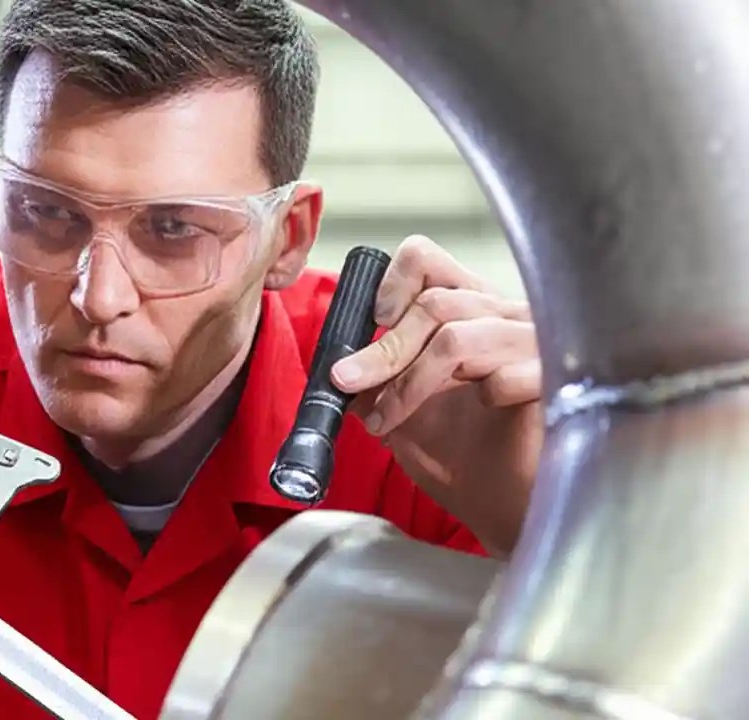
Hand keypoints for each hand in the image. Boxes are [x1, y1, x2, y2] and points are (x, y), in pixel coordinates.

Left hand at [330, 235, 542, 556]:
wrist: (516, 516)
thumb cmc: (472, 464)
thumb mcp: (406, 418)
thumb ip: (378, 386)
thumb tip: (341, 369)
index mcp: (471, 314)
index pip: (429, 260)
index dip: (395, 280)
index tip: (375, 318)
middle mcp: (508, 319)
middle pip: (436, 303)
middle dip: (384, 351)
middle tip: (351, 383)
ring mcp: (539, 348)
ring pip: (458, 338)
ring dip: (411, 383)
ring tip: (391, 420)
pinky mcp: (560, 384)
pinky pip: (506, 377)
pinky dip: (478, 401)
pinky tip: (482, 419)